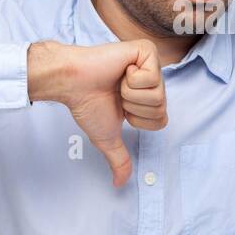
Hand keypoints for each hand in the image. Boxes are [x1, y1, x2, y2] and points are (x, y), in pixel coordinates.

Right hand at [27, 39, 167, 186]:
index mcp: (148, 98)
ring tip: (117, 82)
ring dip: (130, 94)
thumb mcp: (108, 137)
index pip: (162, 121)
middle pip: (162, 109)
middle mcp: (153, 81)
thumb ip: (119, 159)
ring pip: (158, 95)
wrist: (73, 83)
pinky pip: (151, 76)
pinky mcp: (146, 50)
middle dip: (134, 107)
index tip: (120, 108)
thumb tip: (120, 184)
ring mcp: (151, 64)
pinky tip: (120, 69)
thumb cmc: (88, 103)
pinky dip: (131, 79)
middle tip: (116, 94)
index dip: (138, 121)